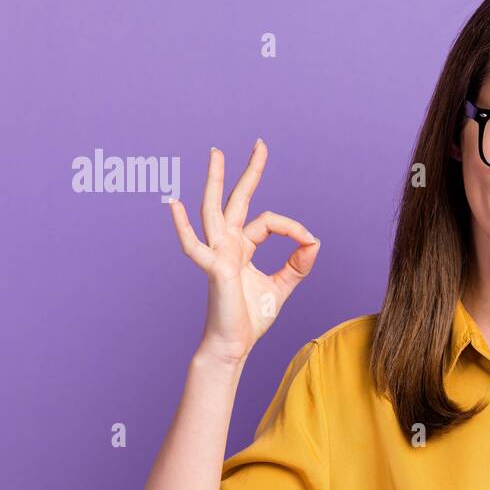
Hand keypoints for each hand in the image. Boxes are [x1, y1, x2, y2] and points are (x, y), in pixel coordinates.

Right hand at [170, 139, 319, 363]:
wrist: (234, 345)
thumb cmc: (250, 318)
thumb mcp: (282, 286)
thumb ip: (298, 264)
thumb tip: (315, 241)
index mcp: (242, 247)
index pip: (269, 222)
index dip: (292, 229)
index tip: (309, 241)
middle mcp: (227, 245)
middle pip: (236, 200)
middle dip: (249, 172)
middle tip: (259, 144)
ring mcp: (217, 255)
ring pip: (214, 211)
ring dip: (216, 181)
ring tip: (217, 154)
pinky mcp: (214, 270)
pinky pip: (195, 246)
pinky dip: (182, 227)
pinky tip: (174, 206)